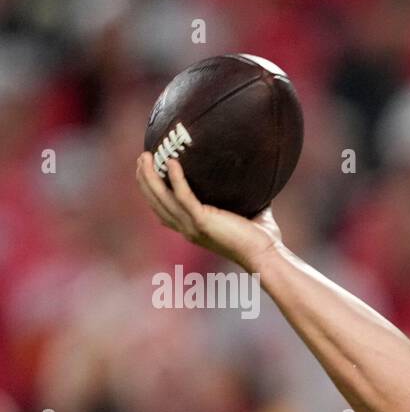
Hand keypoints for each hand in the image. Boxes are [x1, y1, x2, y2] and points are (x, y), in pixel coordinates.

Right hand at [134, 152, 281, 269]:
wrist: (266, 255)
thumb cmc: (261, 239)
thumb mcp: (246, 214)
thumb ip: (242, 199)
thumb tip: (255, 178)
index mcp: (193, 229)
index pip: (164, 210)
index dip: (152, 192)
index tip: (147, 172)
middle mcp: (188, 229)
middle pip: (156, 202)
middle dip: (145, 179)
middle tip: (142, 158)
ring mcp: (192, 227)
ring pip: (162, 198)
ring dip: (150, 176)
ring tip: (147, 156)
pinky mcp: (202, 222)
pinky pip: (183, 196)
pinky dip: (176, 178)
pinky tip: (173, 162)